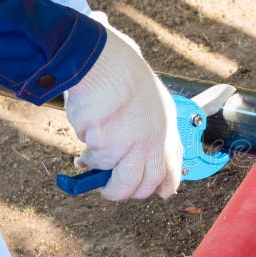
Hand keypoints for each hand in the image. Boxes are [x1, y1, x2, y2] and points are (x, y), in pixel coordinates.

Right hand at [65, 12, 181, 199]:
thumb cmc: (119, 70)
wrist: (104, 63)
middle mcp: (154, 139)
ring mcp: (132, 147)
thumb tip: (126, 144)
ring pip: (122, 185)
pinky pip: (95, 163)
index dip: (166, 183)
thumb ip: (143, 121)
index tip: (162, 192)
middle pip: (147, 183)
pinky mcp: (107, 149)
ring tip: (95, 181)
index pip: (173, 164)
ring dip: (109, 189)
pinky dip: (86, 159)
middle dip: (130, 191)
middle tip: (115, 187)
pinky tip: (82, 151)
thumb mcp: (147, 96)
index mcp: (166, 123)